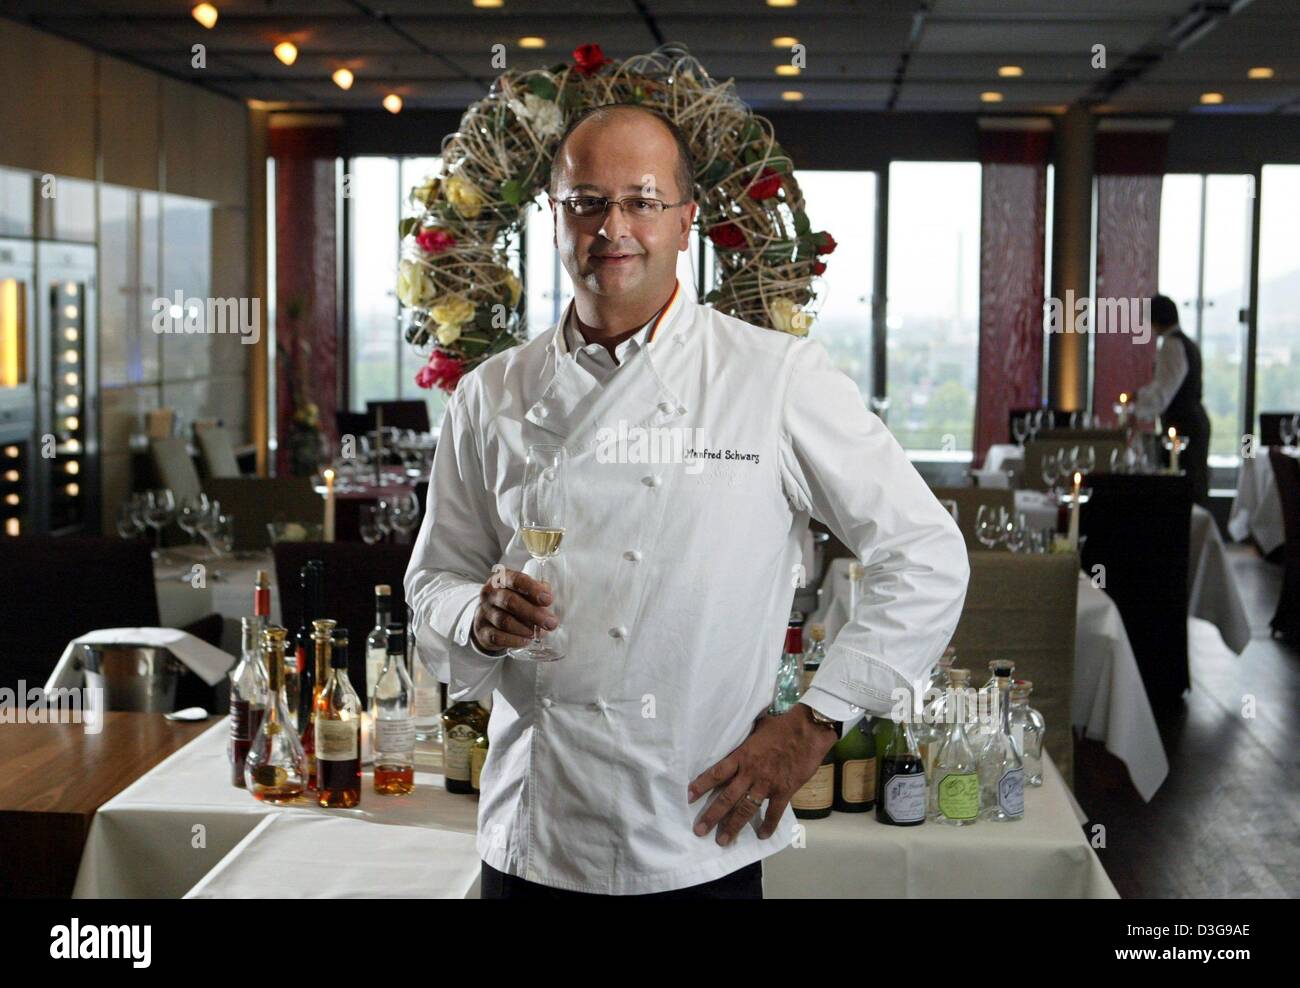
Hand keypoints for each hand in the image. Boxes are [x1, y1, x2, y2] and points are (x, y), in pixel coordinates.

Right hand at [471, 567, 557, 652]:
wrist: (487, 618)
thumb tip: (547, 596)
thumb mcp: (523, 592)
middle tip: (551, 623)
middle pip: (510, 601)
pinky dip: (514, 640)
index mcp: (501, 579)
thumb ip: (536, 591)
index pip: (516, 580)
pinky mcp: (482, 631)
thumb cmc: (511, 601)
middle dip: (533, 613)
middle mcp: (490, 594)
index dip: (533, 589)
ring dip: (525, 629)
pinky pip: (497, 637)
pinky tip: (526, 641)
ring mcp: (484, 612)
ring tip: (539, 634)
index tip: (548, 599)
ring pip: (504, 621)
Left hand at [687, 703, 837, 845]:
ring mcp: (767, 783)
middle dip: (712, 815)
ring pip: (746, 809)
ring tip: (722, 840)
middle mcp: (751, 772)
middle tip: (699, 830)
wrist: (808, 730)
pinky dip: (768, 825)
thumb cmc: (782, 725)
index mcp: (742, 755)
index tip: (688, 797)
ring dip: (733, 826)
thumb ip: (746, 737)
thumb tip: (736, 730)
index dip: (702, 785)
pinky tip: (762, 836)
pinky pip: (774, 812)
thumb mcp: (757, 727)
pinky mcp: (784, 790)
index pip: (717, 773)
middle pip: (727, 797)